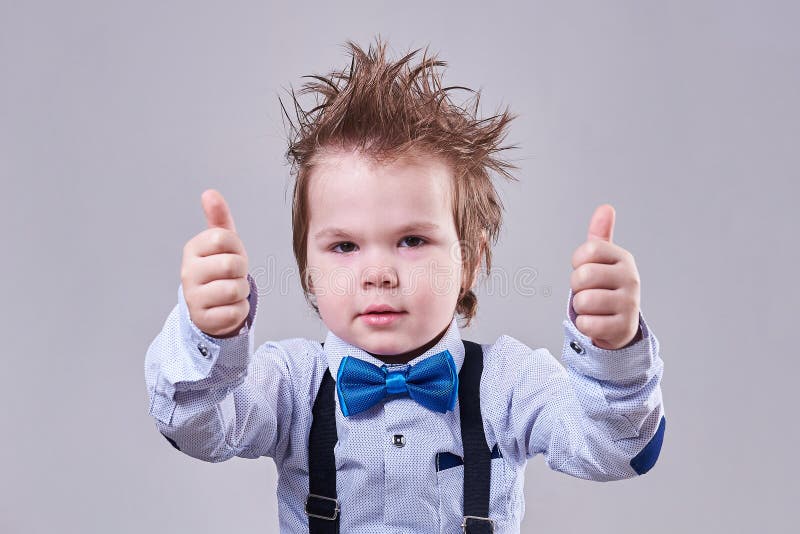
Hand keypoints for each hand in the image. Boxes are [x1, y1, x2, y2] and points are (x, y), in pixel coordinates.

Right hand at [180, 189, 250, 337]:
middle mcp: (188, 272)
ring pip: (236, 289)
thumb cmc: (220, 269)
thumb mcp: (222, 243)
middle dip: (241, 271)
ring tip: (230, 291)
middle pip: (232, 264)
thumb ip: (218, 218)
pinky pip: (236, 311)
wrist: (212, 306)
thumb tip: (209, 193)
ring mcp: (193, 297)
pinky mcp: (204, 319)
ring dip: (241, 291)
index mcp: (192, 249)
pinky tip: (228, 307)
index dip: (236, 247)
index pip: (224, 238)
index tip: (231, 254)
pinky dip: (239, 310)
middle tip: (232, 275)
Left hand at [570, 204, 640, 349]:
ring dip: (580, 308)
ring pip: (583, 301)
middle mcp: (631, 278)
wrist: (620, 323)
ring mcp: (629, 304)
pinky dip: (585, 326)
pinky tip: (597, 322)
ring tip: (594, 308)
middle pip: (582, 276)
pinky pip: (587, 324)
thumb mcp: (604, 260)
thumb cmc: (606, 287)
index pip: (587, 252)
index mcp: (624, 258)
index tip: (586, 270)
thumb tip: (606, 208)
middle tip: (589, 292)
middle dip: (577, 288)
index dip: (578, 263)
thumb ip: (600, 235)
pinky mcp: (623, 327)